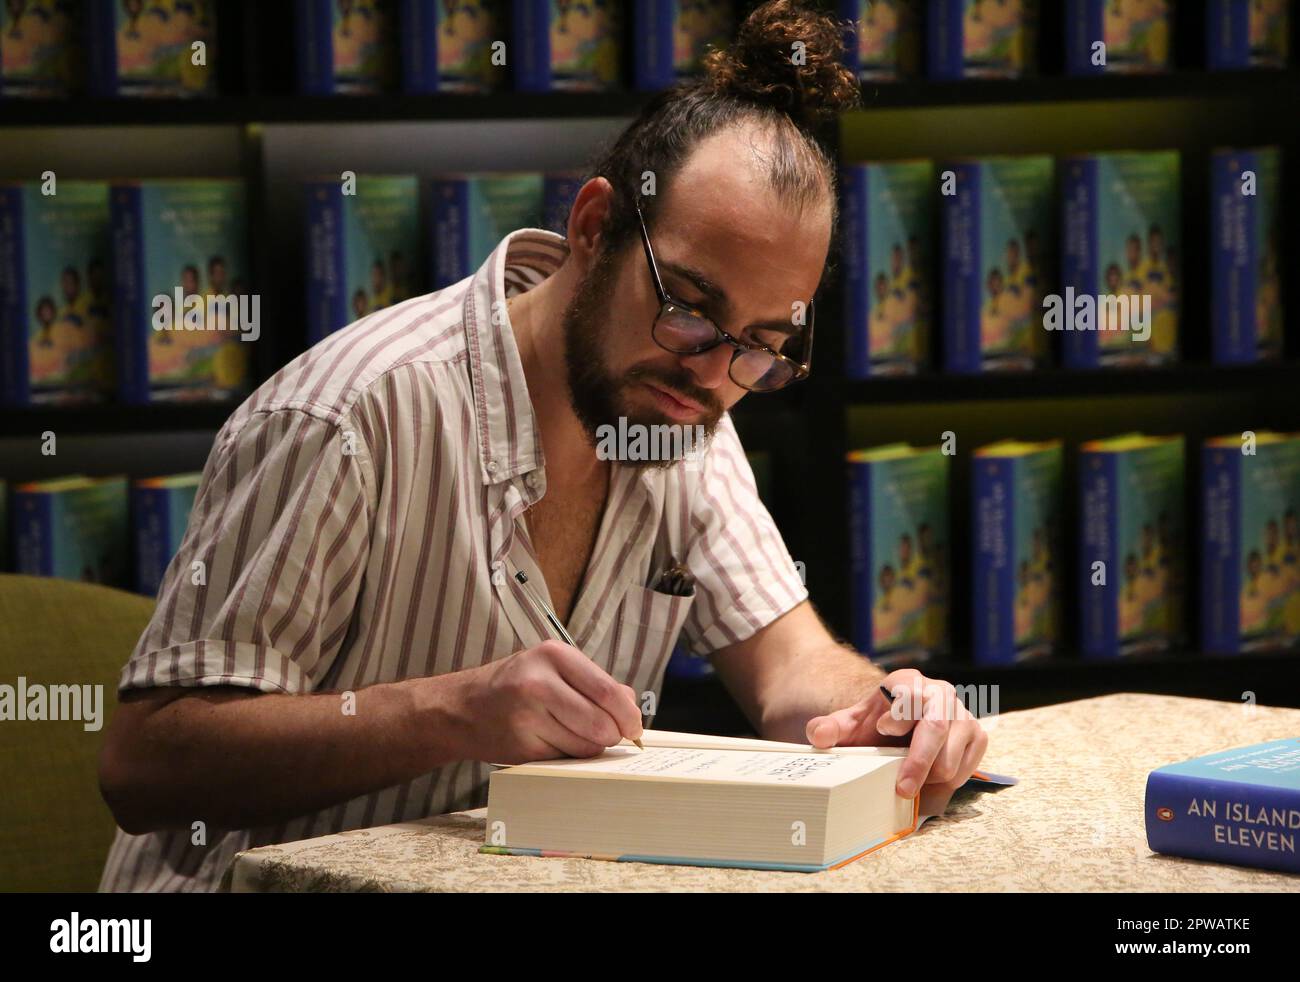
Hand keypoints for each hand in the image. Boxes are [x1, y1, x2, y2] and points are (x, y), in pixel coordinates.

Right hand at [449, 640, 644, 764]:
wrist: (463, 708)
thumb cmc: (517, 685)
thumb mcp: (554, 668)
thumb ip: (595, 682)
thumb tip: (631, 705)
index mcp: (553, 655)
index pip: (608, 692)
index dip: (629, 716)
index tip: (634, 728)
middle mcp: (538, 683)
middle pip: (601, 724)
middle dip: (612, 736)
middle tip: (610, 736)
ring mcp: (526, 716)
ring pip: (586, 746)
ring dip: (590, 748)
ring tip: (572, 734)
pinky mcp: (519, 746)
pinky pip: (565, 760)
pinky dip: (568, 758)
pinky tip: (551, 743)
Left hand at [805, 669, 988, 816]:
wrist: (902, 724)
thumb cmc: (877, 723)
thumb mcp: (851, 723)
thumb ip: (831, 728)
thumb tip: (818, 736)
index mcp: (908, 682)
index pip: (909, 694)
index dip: (898, 714)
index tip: (881, 729)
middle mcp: (941, 693)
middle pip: (935, 729)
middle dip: (918, 763)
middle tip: (901, 790)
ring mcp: (963, 715)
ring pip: (951, 755)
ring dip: (929, 778)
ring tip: (908, 784)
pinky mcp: (977, 737)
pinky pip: (965, 769)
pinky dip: (946, 783)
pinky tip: (927, 782)